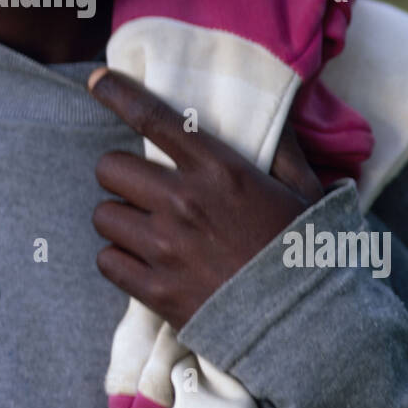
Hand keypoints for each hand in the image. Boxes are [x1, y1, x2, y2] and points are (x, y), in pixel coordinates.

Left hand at [87, 67, 324, 331]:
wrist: (310, 326)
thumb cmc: (306, 252)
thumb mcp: (304, 190)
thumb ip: (283, 149)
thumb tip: (274, 114)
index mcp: (220, 170)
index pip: (153, 118)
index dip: (118, 94)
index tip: (97, 82)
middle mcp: (184, 203)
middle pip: (110, 168)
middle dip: (121, 174)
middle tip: (140, 187)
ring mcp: (167, 248)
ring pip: (104, 215)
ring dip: (120, 219)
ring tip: (146, 228)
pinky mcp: (157, 291)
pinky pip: (107, 261)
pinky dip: (119, 259)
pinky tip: (143, 261)